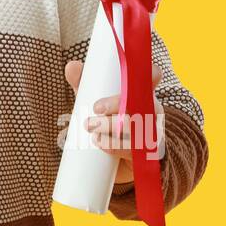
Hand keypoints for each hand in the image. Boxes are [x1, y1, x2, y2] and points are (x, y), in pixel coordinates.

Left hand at [63, 59, 164, 183]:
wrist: (113, 160)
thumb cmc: (105, 120)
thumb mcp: (93, 99)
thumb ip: (83, 82)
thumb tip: (72, 66)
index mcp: (141, 92)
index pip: (153, 76)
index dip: (149, 73)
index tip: (127, 79)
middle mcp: (152, 109)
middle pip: (142, 102)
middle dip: (117, 104)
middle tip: (96, 109)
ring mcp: (153, 131)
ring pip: (137, 126)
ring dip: (110, 126)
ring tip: (91, 128)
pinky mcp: (147, 153)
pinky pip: (134, 148)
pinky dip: (113, 145)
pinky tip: (100, 143)